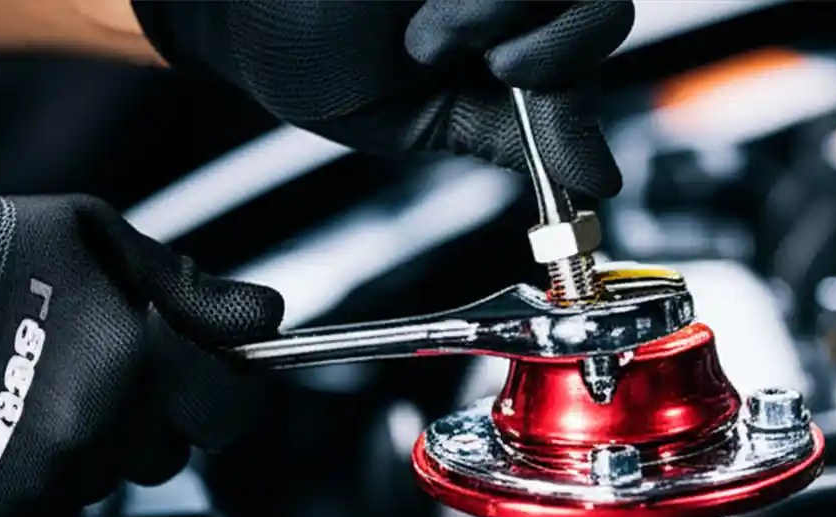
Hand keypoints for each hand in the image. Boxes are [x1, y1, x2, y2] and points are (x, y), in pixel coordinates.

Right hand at [0, 191, 281, 516]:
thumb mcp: (98, 239)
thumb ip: (189, 289)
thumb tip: (267, 317)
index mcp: (139, 358)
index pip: (230, 415)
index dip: (217, 397)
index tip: (196, 383)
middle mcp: (103, 426)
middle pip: (167, 454)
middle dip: (145, 420)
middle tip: (89, 372)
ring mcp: (52, 476)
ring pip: (107, 482)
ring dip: (86, 449)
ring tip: (30, 389)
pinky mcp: (3, 510)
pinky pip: (52, 510)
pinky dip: (35, 480)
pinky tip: (2, 425)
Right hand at [132, 0, 633, 197]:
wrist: (233, 12)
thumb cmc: (315, 55)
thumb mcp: (427, 122)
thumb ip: (514, 138)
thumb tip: (596, 178)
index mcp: (513, 32)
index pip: (594, 48)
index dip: (580, 102)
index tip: (564, 159)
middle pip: (602, 8)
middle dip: (548, 59)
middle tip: (479, 69)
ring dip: (498, 17)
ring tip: (428, 36)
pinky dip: (478, 0)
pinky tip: (421, 4)